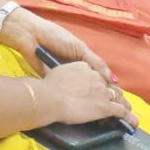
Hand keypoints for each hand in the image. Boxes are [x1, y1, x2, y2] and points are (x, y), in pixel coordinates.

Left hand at [0, 9, 120, 106]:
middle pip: (90, 86)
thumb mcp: (79, 48)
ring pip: (79, 91)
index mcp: (82, 60)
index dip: (107, 88)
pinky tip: (82, 109)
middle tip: (111, 109)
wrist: (30, 36)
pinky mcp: (53, 82)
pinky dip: (72, 99)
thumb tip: (114, 80)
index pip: (99, 77)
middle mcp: (74, 69)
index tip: (119, 101)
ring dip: (86, 99)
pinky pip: (65, 92)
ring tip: (99, 113)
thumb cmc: (56, 37)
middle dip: (98, 96)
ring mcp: (64, 77)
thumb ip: (95, 63)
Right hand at [38, 61, 135, 127]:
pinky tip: (132, 122)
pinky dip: (128, 117)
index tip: (97, 91)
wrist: (50, 97)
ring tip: (127, 112)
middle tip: (114, 102)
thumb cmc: (49, 86)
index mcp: (83, 67)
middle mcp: (95, 77)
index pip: (97, 75)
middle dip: (113, 94)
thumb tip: (66, 81)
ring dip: (123, 105)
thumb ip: (67, 75)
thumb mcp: (58, 73)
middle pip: (109, 86)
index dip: (99, 84)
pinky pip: (121, 111)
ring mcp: (102, 92)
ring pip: (118, 97)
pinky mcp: (105, 106)